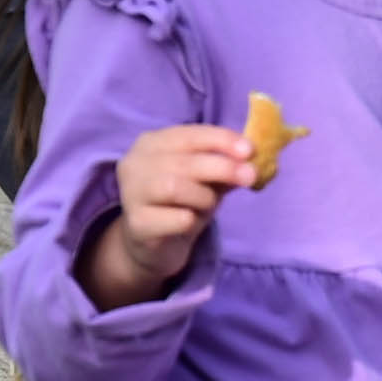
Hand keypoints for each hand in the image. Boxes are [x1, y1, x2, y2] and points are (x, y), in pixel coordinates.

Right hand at [77, 122, 254, 308]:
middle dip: (222, 167)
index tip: (249, 150)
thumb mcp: (204, 180)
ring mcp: (130, 194)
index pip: (188, 134)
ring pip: (174, 187)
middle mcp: (134, 164)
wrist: (153, 247)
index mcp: (151, 143)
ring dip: (204, 196)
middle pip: (184, 161)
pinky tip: (188, 223)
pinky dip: (191, 220)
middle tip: (250, 176)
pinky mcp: (136, 224)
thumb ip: (223, 167)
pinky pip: (175, 219)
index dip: (220, 140)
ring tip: (209, 205)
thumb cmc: (181, 204)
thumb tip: (251, 161)